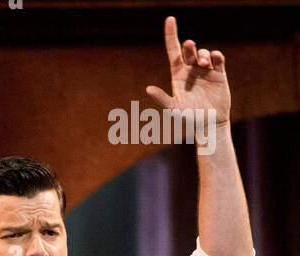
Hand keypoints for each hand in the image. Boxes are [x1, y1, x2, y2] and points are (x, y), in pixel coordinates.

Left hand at [146, 14, 230, 128]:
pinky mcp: (218, 73)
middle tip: (191, 48)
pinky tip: (214, 60)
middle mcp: (190, 70)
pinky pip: (218, 58)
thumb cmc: (189, 119)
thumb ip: (161, 99)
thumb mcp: (173, 110)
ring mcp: (204, 70)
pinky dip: (216, 56)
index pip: (173, 50)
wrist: (209, 125)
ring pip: (203, 52)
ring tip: (204, 63)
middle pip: (189, 49)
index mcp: (178, 74)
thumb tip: (148, 89)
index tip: (170, 19)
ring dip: (203, 54)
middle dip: (190, 46)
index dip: (171, 34)